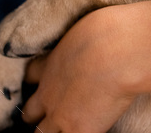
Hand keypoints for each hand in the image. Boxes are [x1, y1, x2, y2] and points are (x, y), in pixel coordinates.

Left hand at [22, 11, 135, 132]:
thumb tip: (100, 34)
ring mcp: (60, 114)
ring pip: (41, 132)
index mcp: (50, 63)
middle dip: (38, 112)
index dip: (37, 79)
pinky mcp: (79, 130)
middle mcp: (48, 91)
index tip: (47, 79)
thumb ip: (85, 40)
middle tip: (54, 110)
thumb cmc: (113, 32)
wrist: (120, 52)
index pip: (31, 75)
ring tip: (66, 125)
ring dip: (51, 129)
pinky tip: (87, 129)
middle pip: (30, 110)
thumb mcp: (90, 28)